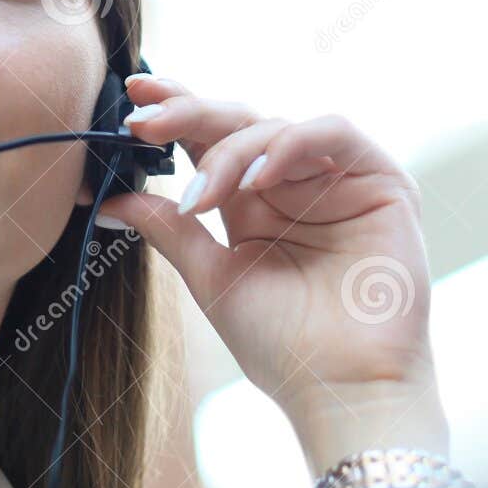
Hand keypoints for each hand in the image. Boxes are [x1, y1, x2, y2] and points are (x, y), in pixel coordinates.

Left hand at [95, 75, 448, 475]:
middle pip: (238, 123)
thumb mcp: (212, 277)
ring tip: (202, 192)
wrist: (342, 388)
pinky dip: (289, 145)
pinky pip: (333, 133)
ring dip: (231, 150)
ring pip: (276, 126)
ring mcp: (337, 179)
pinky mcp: (382, 180)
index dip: (174, 112)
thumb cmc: (283, 344)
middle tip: (143, 121)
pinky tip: (257, 180)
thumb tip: (106, 201)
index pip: (210, 140)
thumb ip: (169, 230)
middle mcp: (293, 184)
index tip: (132, 100)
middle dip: (188, 113)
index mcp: (252, 203)